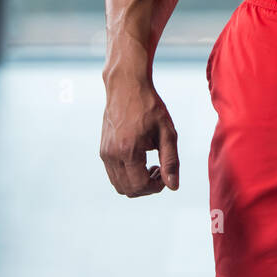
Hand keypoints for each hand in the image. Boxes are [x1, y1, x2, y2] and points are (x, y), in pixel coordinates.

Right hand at [100, 76, 179, 196]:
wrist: (126, 86)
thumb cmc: (150, 107)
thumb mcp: (167, 132)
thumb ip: (171, 161)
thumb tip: (173, 186)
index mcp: (128, 150)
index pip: (140, 185)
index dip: (156, 187)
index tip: (166, 175)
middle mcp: (112, 154)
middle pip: (128, 190)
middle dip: (147, 187)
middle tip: (160, 170)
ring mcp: (105, 153)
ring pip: (119, 185)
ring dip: (137, 183)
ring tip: (152, 165)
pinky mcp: (103, 150)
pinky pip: (114, 174)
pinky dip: (128, 175)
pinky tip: (141, 160)